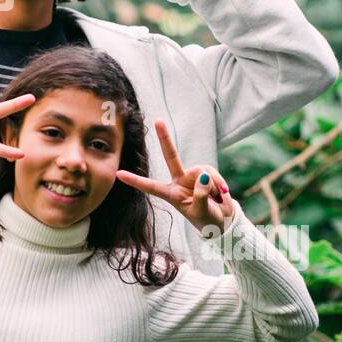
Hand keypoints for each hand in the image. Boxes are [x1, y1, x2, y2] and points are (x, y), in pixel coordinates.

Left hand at [115, 120, 235, 234]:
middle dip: (165, 138)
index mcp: (171, 194)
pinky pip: (212, 173)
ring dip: (211, 185)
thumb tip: (202, 176)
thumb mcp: (201, 213)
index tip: (118, 173)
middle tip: (158, 121)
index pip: (150, 186)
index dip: (135, 180)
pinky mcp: (206, 174)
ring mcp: (193, 176)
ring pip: (201, 171)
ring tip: (216, 199)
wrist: (223, 220)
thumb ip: (200, 196)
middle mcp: (180, 181)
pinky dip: (219, 182)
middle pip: (171, 156)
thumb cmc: (208, 221)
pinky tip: (222, 193)